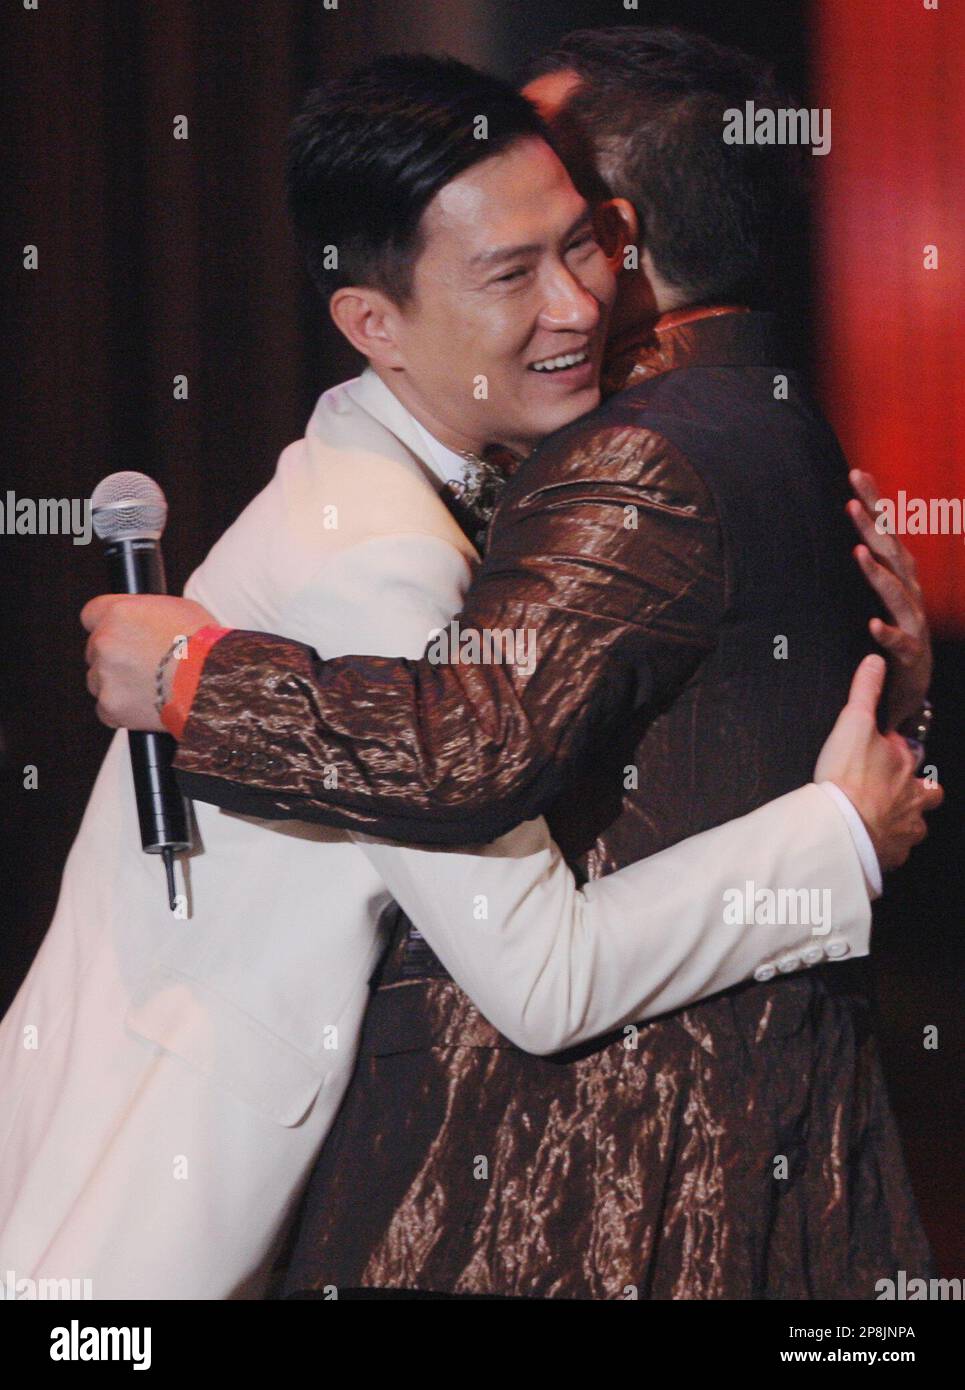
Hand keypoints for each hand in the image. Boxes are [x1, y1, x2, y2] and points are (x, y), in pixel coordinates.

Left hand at [81, 594, 214, 730]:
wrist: (212, 682)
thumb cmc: (204, 645)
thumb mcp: (178, 609)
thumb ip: (146, 612)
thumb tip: (140, 619)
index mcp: (118, 612)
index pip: (91, 614)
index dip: (106, 625)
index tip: (118, 634)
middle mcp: (104, 640)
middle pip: (95, 649)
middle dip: (114, 657)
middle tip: (143, 665)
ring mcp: (104, 674)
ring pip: (98, 680)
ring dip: (117, 684)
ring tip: (150, 687)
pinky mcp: (110, 705)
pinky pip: (106, 710)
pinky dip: (122, 711)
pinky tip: (146, 705)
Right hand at [814, 654, 941, 871]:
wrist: (843, 828)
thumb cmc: (849, 778)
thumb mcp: (854, 723)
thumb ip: (865, 692)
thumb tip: (876, 661)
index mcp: (907, 766)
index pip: (912, 755)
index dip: (897, 753)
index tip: (881, 752)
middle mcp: (914, 800)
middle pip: (927, 795)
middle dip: (916, 793)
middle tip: (890, 791)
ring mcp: (906, 831)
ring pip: (914, 826)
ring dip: (901, 822)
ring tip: (878, 820)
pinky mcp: (893, 856)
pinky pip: (894, 852)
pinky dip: (884, 847)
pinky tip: (868, 843)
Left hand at [847, 468, 931, 728]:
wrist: (912, 682)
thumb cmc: (891, 632)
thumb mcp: (879, 593)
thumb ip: (867, 563)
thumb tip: (840, 529)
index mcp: (901, 575)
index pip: (887, 533)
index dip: (875, 503)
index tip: (856, 474)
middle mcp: (911, 592)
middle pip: (892, 553)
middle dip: (874, 525)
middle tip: (852, 500)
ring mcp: (913, 621)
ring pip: (898, 594)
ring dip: (878, 573)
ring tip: (859, 553)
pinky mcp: (910, 653)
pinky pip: (898, 641)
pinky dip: (886, 632)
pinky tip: (872, 624)